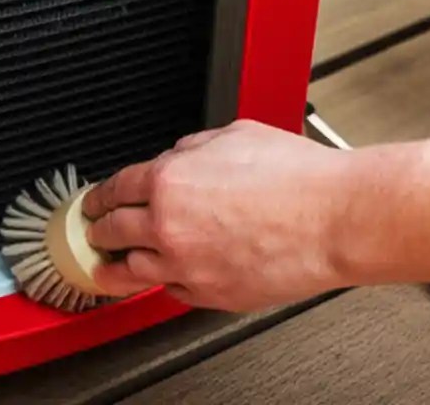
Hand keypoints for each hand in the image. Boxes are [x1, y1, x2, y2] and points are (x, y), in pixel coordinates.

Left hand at [80, 119, 354, 311]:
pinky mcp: (210, 294)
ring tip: (106, 267)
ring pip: (130, 271)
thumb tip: (179, 155)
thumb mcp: (234, 135)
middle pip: (111, 231)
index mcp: (168, 181)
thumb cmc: (298, 177)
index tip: (94, 202)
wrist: (335, 219)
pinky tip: (163, 278)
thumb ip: (193, 147)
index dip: (99, 196)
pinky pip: (171, 292)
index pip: (114, 189)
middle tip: (94, 231)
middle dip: (98, 230)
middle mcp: (168, 226)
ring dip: (115, 266)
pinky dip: (163, 284)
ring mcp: (187, 265)